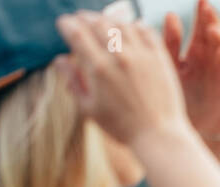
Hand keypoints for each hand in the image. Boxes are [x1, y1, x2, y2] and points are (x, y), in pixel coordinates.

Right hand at [55, 11, 187, 147]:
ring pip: (120, 23)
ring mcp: (141, 55)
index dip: (66, 24)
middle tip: (80, 19)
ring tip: (102, 22)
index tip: (64, 24)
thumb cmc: (122, 127)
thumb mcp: (89, 109)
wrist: (159, 136)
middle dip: (84, 17)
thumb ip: (73, 81)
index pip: (76, 32)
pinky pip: (145, 30)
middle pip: (96, 22)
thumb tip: (59, 59)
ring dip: (107, 19)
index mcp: (98, 69)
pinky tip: (130, 29)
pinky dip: (134, 25)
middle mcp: (119, 57)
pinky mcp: (160, 57)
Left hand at [162, 0, 219, 141]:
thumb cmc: (179, 99)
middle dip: (213, 20)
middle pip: (218, 34)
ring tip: (213, 30)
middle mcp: (215, 59)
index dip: (202, 13)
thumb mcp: (170, 68)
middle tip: (205, 7)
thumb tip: (171, 15)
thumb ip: (169, 44)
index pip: (202, 27)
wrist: (191, 132)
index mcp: (198, 52)